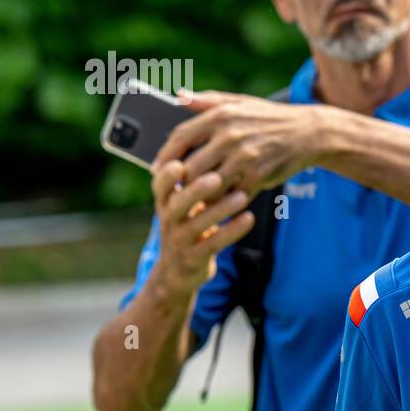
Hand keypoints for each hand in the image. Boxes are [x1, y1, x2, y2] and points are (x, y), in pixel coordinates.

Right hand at [149, 163, 253, 298]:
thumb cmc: (187, 226)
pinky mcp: (194, 258)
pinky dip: (232, 231)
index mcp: (165, 202)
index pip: (160, 185)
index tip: (180, 162)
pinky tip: (249, 219)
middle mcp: (168, 220)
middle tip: (216, 177)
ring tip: (242, 197)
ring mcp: (179, 241)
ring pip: (197, 224)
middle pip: (177, 203)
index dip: (167, 175)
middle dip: (195, 190)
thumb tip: (204, 139)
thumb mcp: (182, 204)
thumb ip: (190, 179)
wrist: (179, 272)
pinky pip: (214, 244)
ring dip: (220, 210)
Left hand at [154, 90, 324, 195]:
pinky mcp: (259, 175)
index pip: (181, 136)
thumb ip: (207, 101)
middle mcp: (230, 135)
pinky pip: (232, 194)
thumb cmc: (269, 119)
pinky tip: (223, 201)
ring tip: (199, 198)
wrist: (309, 133)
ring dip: (202, 195)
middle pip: (190, 166)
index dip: (165, 155)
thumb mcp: (240, 102)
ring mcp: (245, 157)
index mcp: (221, 115)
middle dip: (182, 182)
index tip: (157, 168)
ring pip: (208, 184)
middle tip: (178, 190)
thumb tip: (177, 95)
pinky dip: (225, 201)